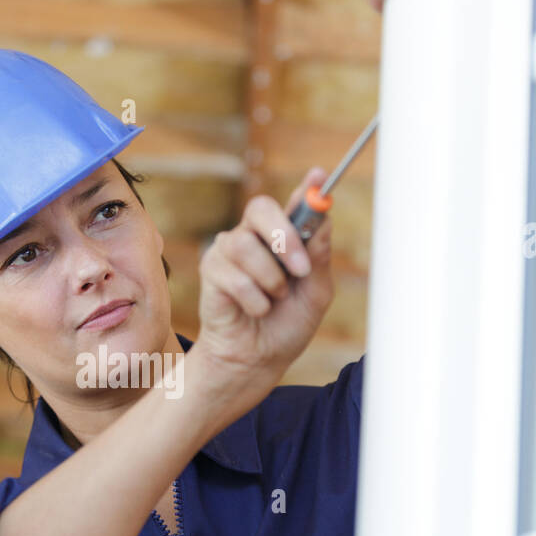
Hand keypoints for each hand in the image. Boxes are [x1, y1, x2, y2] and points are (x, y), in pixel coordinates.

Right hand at [192, 167, 334, 404]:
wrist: (257, 359)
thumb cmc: (286, 324)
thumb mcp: (315, 294)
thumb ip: (319, 258)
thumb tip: (324, 222)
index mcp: (283, 237)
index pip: (293, 203)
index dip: (305, 189)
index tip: (318, 175)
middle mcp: (253, 236)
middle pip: (260, 208)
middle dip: (284, 236)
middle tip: (301, 269)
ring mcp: (228, 252)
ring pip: (245, 245)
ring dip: (269, 279)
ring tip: (275, 298)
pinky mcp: (211, 272)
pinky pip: (233, 276)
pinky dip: (253, 299)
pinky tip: (256, 310)